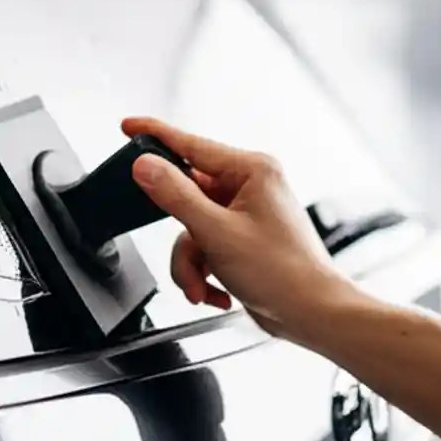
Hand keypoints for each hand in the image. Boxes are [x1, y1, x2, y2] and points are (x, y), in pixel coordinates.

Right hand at [123, 117, 354, 340]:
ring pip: (190, 229)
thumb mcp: (217, 232)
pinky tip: (216, 291)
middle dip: (183, 241)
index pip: (191, 144)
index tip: (128, 126)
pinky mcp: (240, 238)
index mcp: (252, 170)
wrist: (312, 314)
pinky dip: (202, 272)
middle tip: (188, 257)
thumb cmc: (284, 274)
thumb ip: (175, 196)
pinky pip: (202, 246)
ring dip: (191, 264)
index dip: (155, 135)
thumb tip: (145, 166)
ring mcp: (244, 213)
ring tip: (203, 286)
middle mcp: (249, 186)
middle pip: (185, 197)